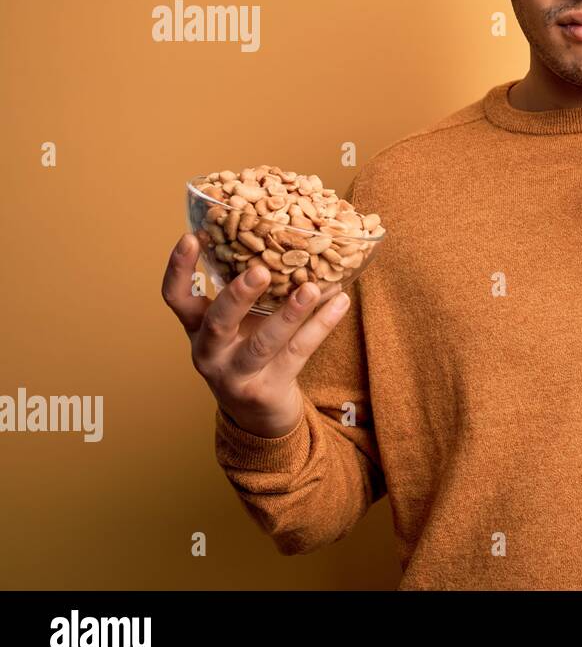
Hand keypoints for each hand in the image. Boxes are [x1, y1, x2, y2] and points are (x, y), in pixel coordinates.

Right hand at [161, 233, 352, 437]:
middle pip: (217, 322)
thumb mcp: (238, 323)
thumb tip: (280, 232)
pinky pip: (298, 353)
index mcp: (197, 329)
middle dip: (238, 295)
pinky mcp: (266, 390)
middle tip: (261, 270)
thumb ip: (247, 290)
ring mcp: (236, 375)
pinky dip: (321, 326)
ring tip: (313, 288)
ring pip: (263, 344)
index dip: (179, 269)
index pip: (176, 298)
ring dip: (290, 314)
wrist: (260, 414)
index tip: (191, 236)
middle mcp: (209, 353)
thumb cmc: (248, 352)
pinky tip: (341, 302)